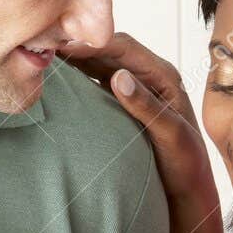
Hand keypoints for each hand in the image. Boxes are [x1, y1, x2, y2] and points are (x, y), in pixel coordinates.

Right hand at [60, 32, 222, 232]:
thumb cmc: (185, 164)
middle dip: (79, 46)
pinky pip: (98, 83)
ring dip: (76, 61)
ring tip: (46, 58)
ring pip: (101, 65)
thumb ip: (147, 106)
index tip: (63, 44)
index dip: (93, 44)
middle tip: (45, 45)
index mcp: (163, 76)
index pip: (124, 48)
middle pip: (109, 51)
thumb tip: (118, 76)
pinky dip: (80, 78)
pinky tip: (60, 80)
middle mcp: (149, 76)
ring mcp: (136, 88)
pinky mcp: (124, 103)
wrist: (188, 188)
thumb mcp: (171, 135)